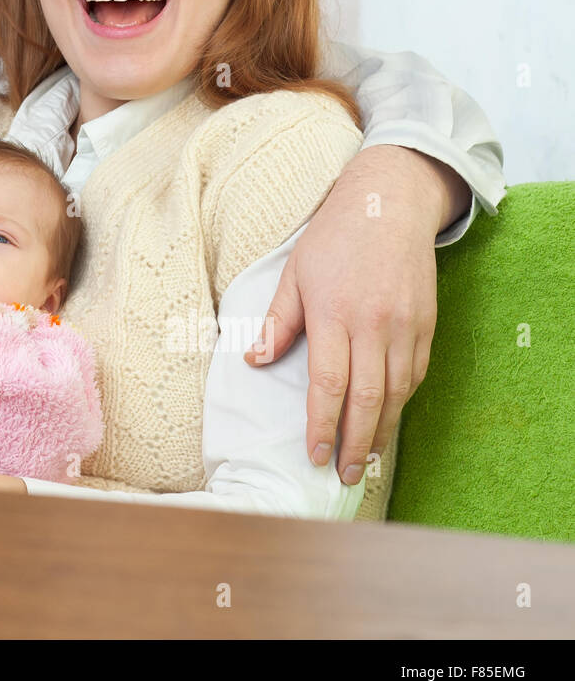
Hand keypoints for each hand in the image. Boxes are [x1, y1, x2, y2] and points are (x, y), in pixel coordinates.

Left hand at [247, 145, 446, 483]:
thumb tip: (254, 360)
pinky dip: (401, 402)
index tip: (313, 454)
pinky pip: (415, 375)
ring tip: (364, 459)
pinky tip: (387, 419)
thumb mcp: (294, 273)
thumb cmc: (333, 238)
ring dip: (381, 431)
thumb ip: (278, 321)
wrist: (390, 204)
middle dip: (354, 443)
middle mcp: (374, 325)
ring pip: (397, 393)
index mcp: (333, 313)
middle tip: (343, 475)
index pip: (328, 384)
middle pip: (367, 399)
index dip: (321, 425)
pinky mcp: (427, 325)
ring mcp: (406, 326)